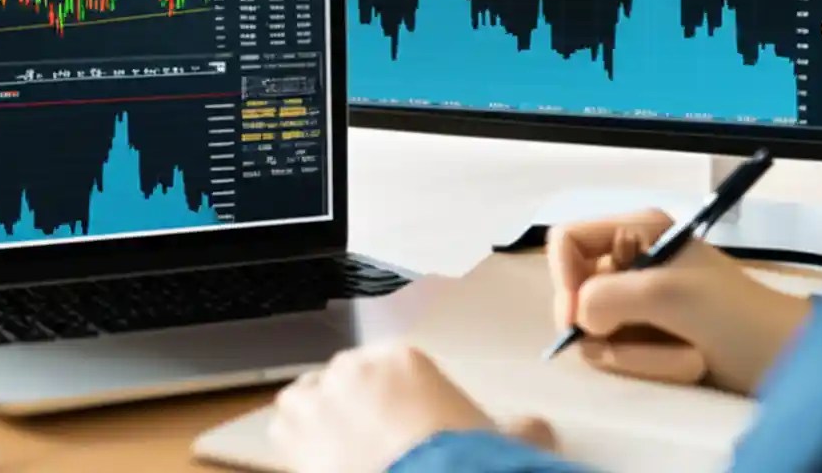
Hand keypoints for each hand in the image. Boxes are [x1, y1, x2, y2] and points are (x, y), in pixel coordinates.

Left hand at [269, 344, 554, 472]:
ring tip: (335, 449)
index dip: (390, 398)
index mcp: (403, 358)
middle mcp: (356, 368)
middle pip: (343, 378)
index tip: (396, 422)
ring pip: (304, 397)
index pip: (387, 368)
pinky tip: (316, 463)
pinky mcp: (293, 434)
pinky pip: (283, 430)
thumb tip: (539, 428)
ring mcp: (320, 398)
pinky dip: (295, 445)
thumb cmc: (461, 462)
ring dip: (314, 418)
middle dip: (352, 405)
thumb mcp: (501, 438)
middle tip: (368, 441)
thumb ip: (518, 426)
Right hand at [547, 209, 811, 394]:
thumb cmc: (733, 315)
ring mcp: (637, 302)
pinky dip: (648, 365)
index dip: (563, 276)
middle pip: (576, 292)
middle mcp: (630, 262)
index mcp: (636, 231)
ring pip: (595, 331)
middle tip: (642, 346)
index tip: (578, 316)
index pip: (566, 241)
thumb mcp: (666, 293)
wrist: (788, 359)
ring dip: (637, 354)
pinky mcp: (646, 337)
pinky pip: (617, 354)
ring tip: (684, 357)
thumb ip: (608, 296)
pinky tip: (685, 364)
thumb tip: (581, 318)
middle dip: (609, 328)